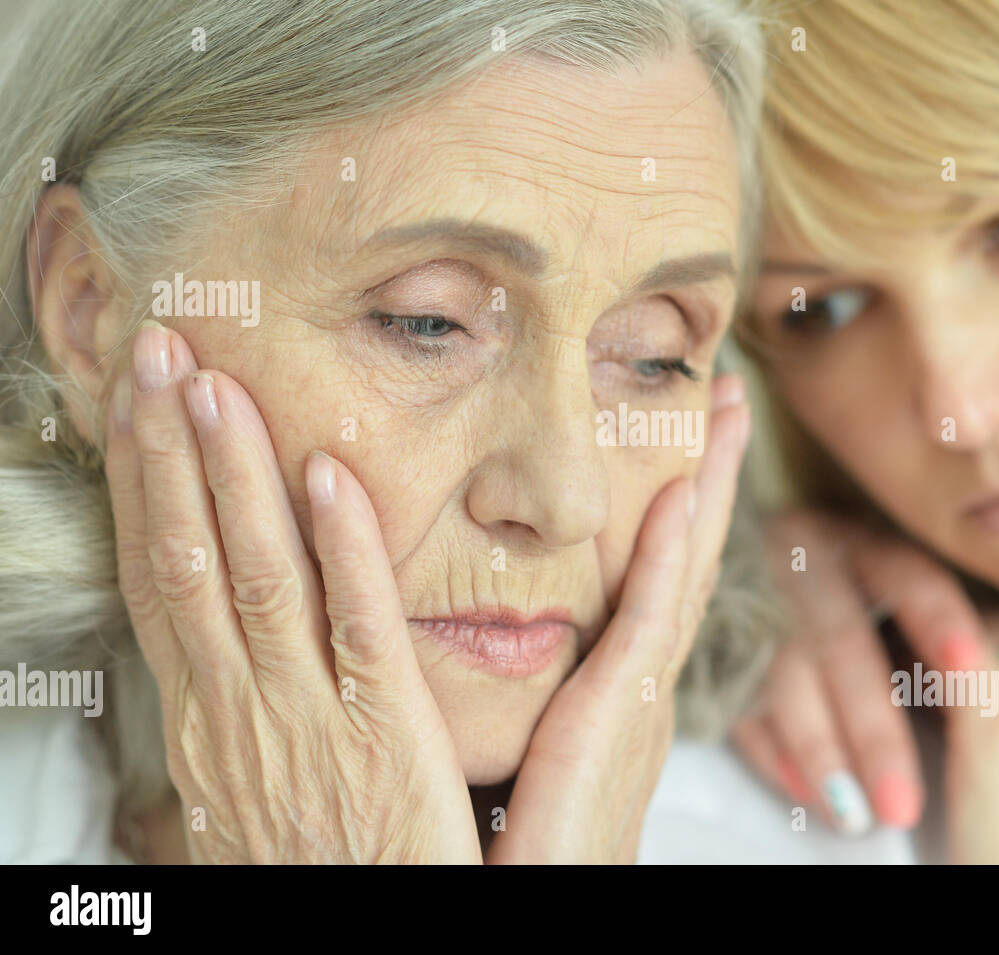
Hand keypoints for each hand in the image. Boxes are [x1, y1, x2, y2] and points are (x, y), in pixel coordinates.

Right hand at [105, 320, 480, 862]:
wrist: (365, 937)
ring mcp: (305, 716)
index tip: (135, 411)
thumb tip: (218, 647)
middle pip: (188, 560)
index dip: (143, 489)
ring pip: (256, 575)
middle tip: (156, 354)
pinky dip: (339, 546)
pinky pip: (356, 625)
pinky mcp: (383, 731)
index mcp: (208, 718)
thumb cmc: (318, 867)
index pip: (160, 582)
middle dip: (168, 453)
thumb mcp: (250, 787)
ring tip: (213, 383)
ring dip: (230, 474)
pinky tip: (327, 474)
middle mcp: (238, 708)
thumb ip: (237, 709)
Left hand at [485, 374, 750, 862]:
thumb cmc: (522, 848)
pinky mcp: (619, 718)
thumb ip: (528, 691)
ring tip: (726, 410)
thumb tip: (494, 635)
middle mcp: (644, 688)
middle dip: (714, 474)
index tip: (688, 439)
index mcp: (621, 694)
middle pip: (691, 558)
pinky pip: (651, 618)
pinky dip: (671, 554)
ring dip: (709, 486)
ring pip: (688, 570)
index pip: (661, 578)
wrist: (538, 902)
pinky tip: (679, 494)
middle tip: (728, 398)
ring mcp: (642, 700)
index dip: (681, 507)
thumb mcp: (529, 748)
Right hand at [731, 510, 982, 833]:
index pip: (907, 577)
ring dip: (821, 753)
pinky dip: (773, 754)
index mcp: (860, 546)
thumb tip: (985, 701)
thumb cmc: (849, 593)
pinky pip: (739, 704)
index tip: (972, 674)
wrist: (747, 572)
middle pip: (840, 643)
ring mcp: (752, 603)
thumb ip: (930, 638)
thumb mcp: (888, 590)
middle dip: (873, 730)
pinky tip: (808, 795)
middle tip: (903, 805)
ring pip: (783, 679)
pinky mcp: (716, 645)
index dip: (939, 622)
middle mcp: (802, 566)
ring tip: (856, 815)